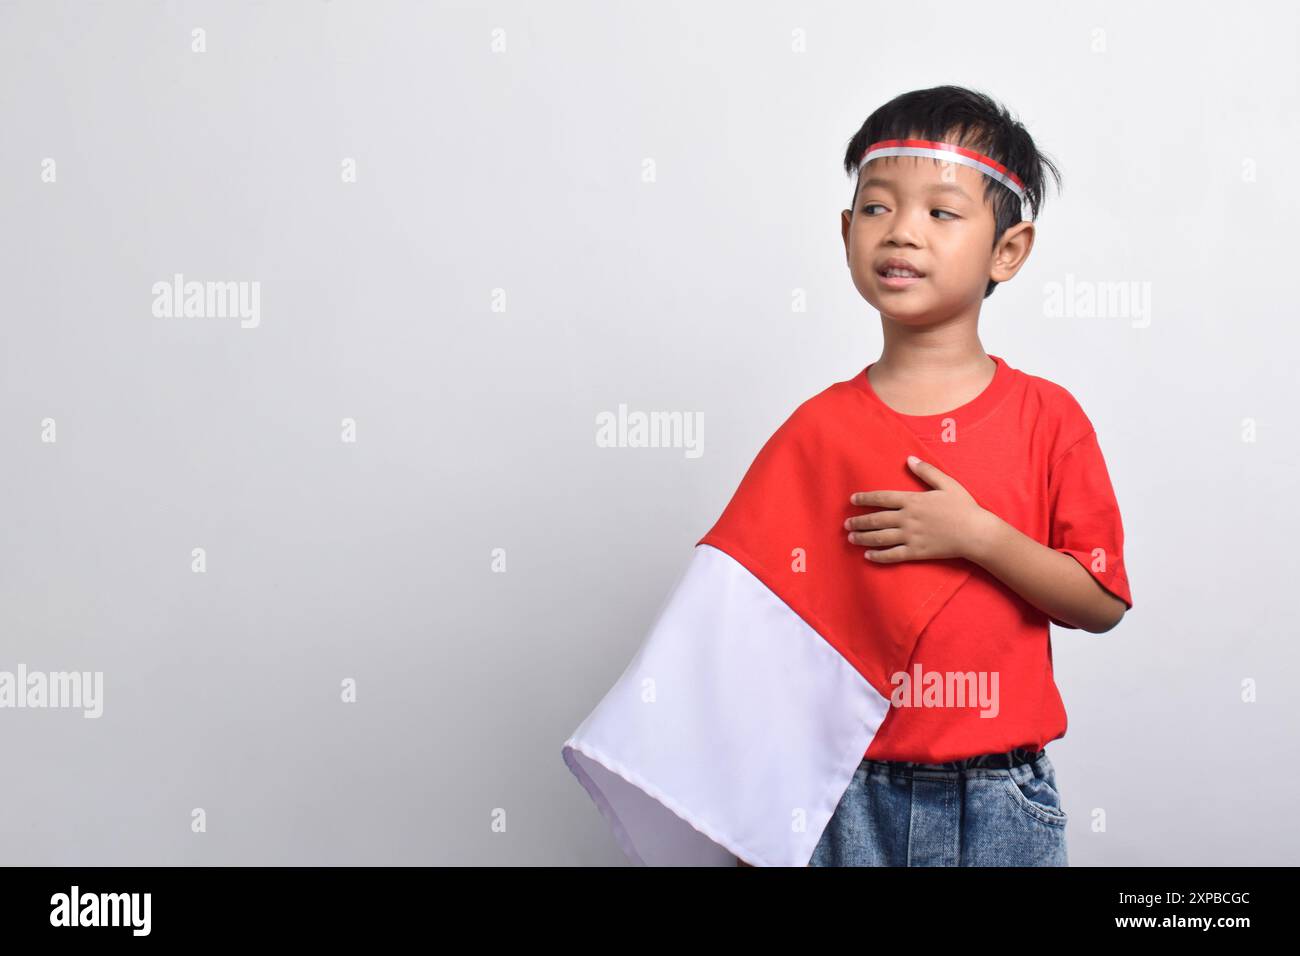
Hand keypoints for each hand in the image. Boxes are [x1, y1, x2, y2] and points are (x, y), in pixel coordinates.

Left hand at [845, 455, 993, 562]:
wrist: (976, 533)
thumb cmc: (964, 507)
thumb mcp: (947, 484)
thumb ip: (927, 471)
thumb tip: (910, 458)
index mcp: (912, 500)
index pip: (882, 498)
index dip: (865, 498)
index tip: (852, 500)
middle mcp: (907, 518)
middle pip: (876, 519)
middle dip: (859, 521)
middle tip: (846, 524)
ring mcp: (911, 536)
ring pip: (880, 537)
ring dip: (863, 538)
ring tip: (851, 538)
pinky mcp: (916, 552)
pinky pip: (892, 555)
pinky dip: (878, 556)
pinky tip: (868, 556)